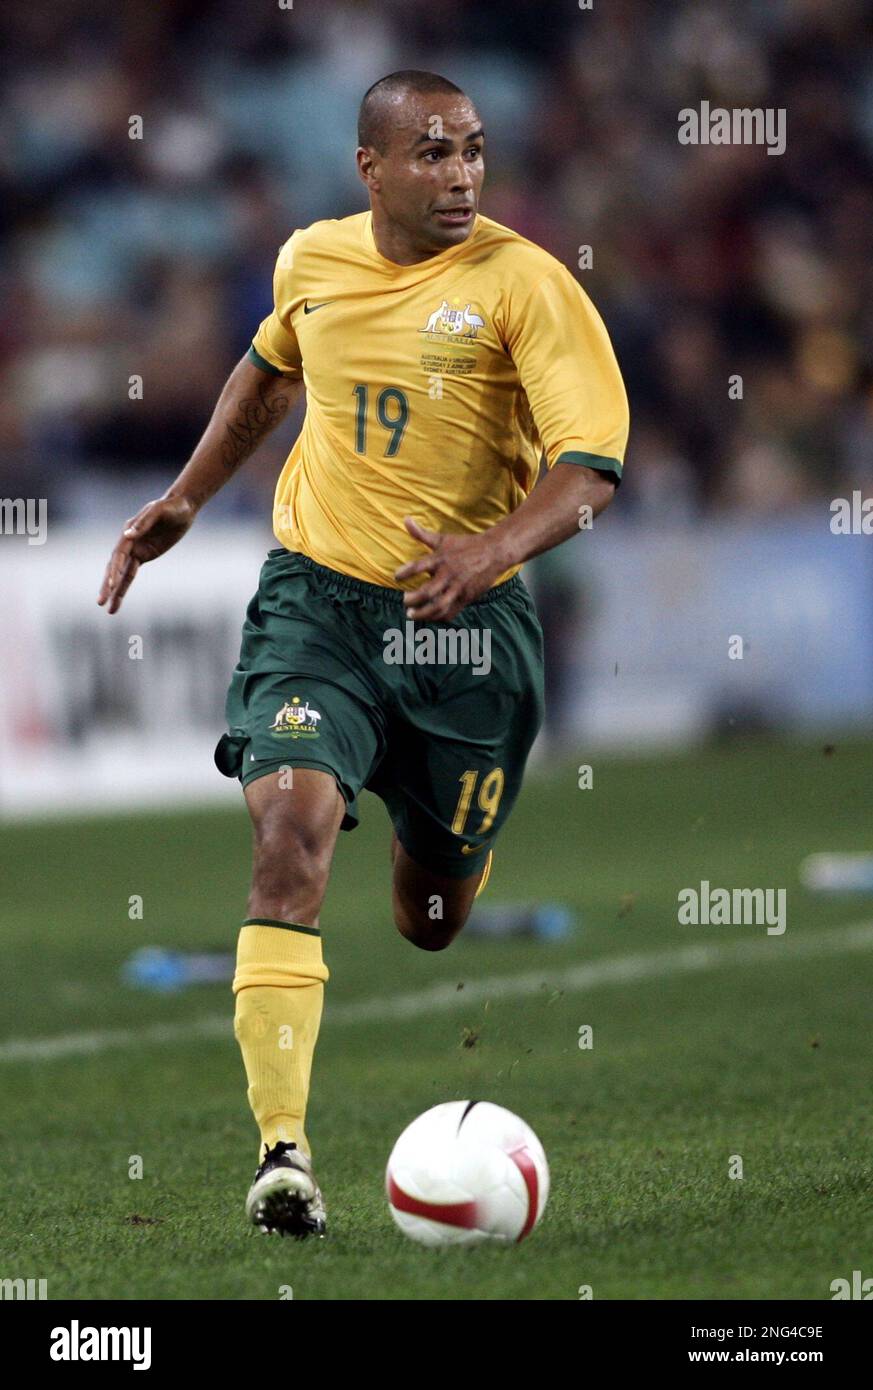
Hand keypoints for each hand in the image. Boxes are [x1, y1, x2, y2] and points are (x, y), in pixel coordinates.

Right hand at [97, 495, 196, 613]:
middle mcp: (129, 541)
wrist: (182, 507)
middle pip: (115, 567)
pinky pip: (131, 573)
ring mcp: (136, 550)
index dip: (115, 570)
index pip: (119, 554)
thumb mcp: (159, 511)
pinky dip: (124, 586)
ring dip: (115, 591)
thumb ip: (143, 522)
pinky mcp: (144, 555)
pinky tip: (117, 598)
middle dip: (108, 585)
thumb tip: (127, 536)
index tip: (111, 585)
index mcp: (129, 530)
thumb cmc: (172, 506)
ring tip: (109, 610)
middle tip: (100, 602)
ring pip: (122, 574)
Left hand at [394, 517, 507, 620]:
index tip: (397, 577)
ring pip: (439, 605)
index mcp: (441, 559)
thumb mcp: (443, 538)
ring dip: (423, 613)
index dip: (406, 572)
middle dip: (413, 599)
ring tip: (411, 615)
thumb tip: (405, 519)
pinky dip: (438, 617)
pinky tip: (429, 617)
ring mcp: (458, 588)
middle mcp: (448, 574)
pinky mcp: (466, 598)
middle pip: (428, 591)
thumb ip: (421, 533)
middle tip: (404, 601)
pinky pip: (451, 612)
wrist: (494, 552)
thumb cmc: (465, 545)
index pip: (419, 566)